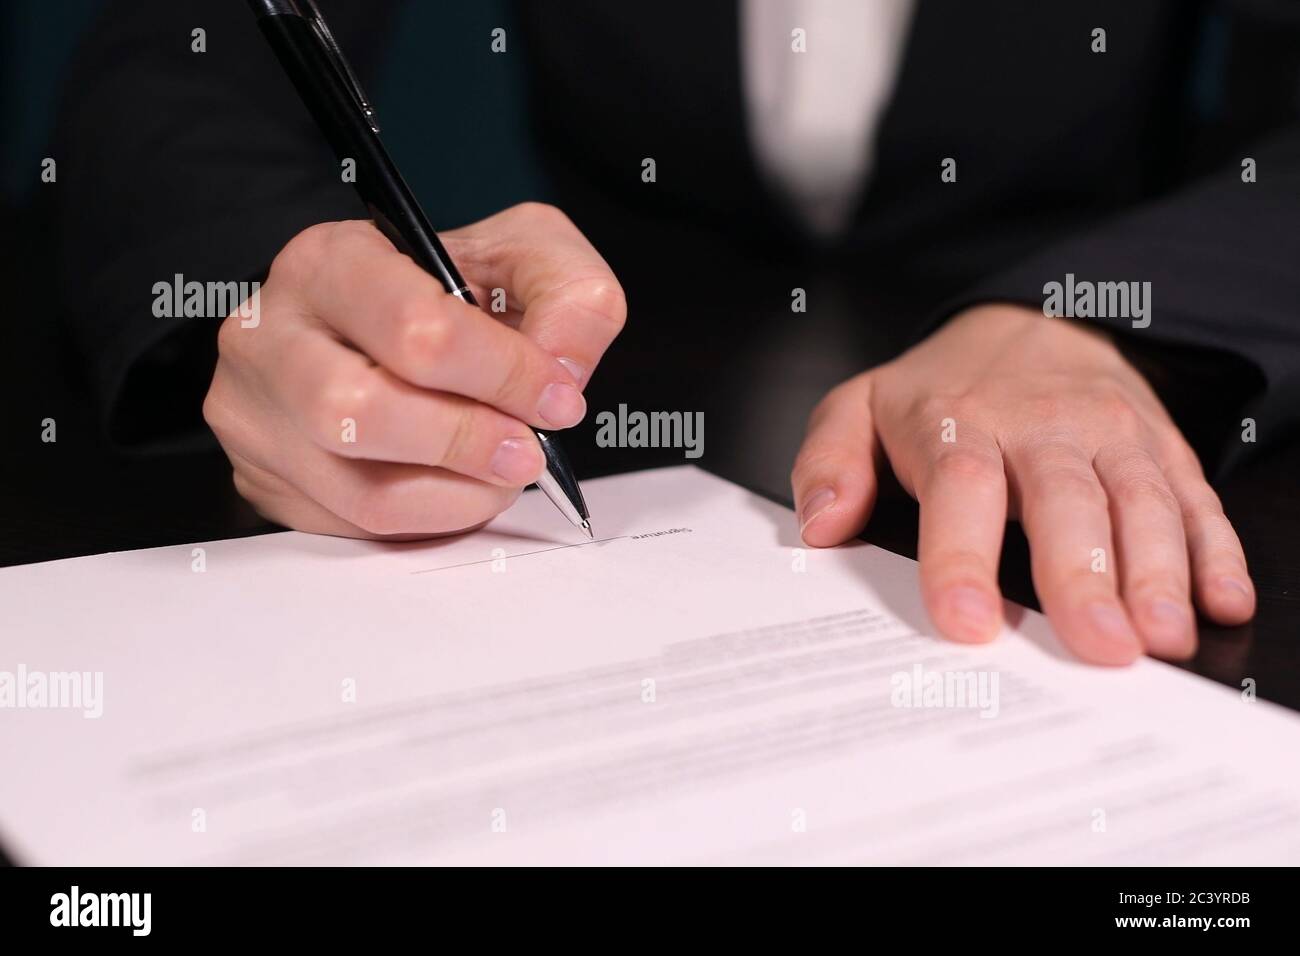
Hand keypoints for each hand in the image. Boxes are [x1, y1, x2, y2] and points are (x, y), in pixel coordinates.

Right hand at [204, 203, 625, 537]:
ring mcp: (257, 413)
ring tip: (501, 474)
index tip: (556, 398)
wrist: (375, 327)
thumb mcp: (522, 256)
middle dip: (470, 442)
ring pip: (360, 489)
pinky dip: (430, 520)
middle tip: (527, 451)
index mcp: (331, 260)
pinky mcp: (266, 479)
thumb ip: (569, 296)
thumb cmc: (445, 293)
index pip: (417, 329)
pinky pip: (355, 527)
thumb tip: (562, 372)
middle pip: (363, 412)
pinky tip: (458, 488)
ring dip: (459, 495)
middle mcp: (271, 333)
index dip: (504, 375)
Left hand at [791, 303, 1254, 664]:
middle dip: (1085, 577)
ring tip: (1164, 637)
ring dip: (1158, 572)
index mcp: (959, 425)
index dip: (963, 559)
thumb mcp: (861, 406)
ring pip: (1140, 500)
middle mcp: (1042, 428)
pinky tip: (1223, 599)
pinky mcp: (1160, 445)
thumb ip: (830, 460)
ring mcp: (1110, 435)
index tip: (967, 623)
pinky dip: (1215, 548)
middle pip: (1065, 502)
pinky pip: (1194, 494)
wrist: (1025, 322)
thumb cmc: (941, 388)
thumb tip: (819, 525)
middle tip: (1102, 647)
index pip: (961, 491)